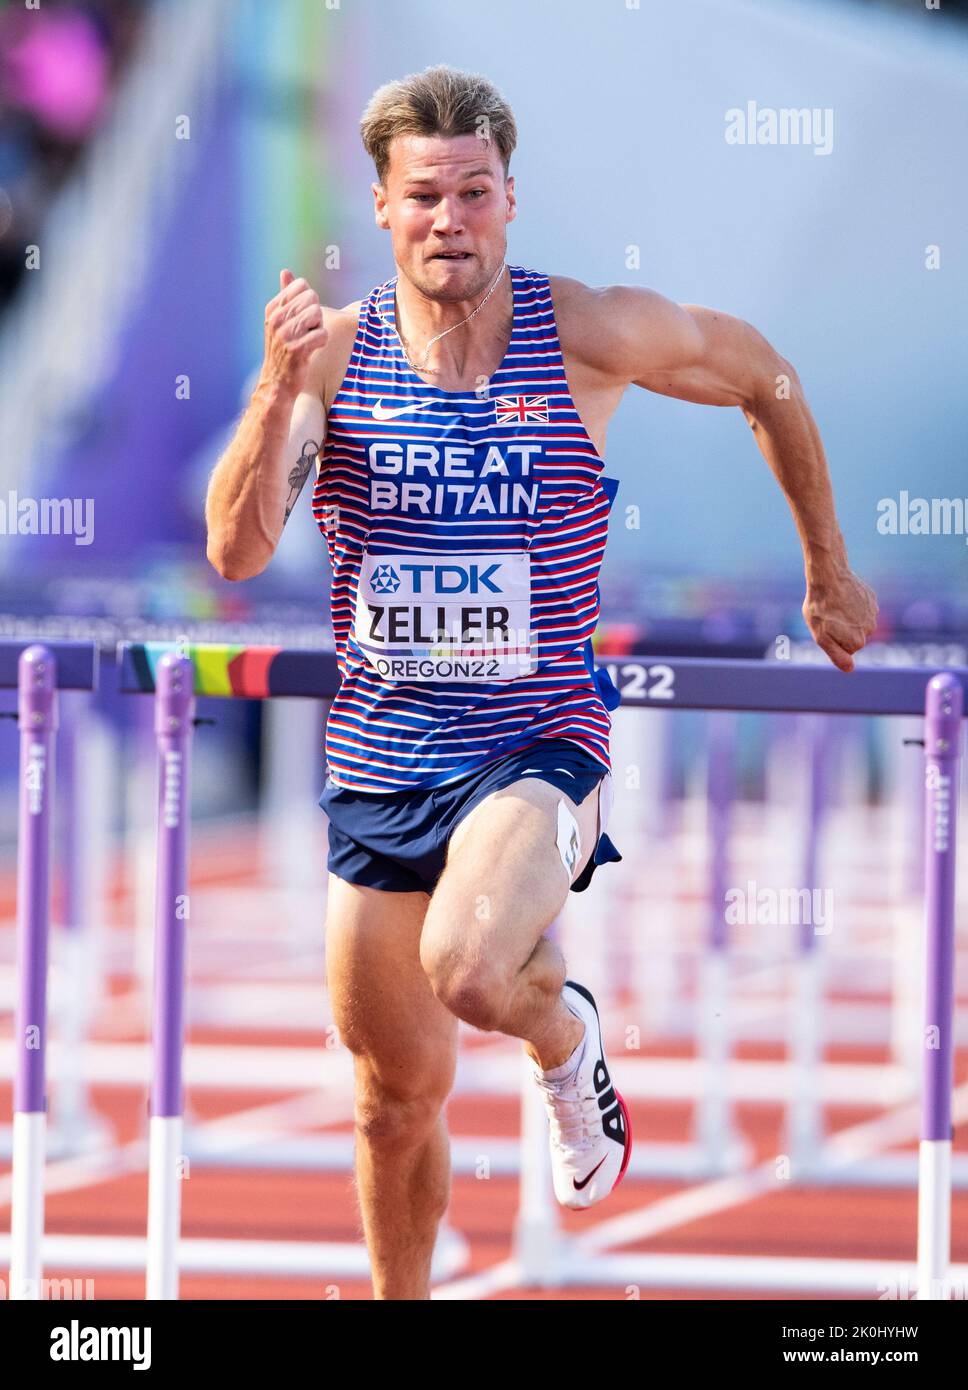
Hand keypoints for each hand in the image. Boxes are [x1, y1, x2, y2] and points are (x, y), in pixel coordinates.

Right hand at [261, 268, 328, 395]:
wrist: (277, 382)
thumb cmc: (283, 349)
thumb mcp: (280, 320)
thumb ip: (285, 295)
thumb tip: (286, 271)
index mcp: (273, 308)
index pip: (302, 286)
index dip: (309, 301)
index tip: (301, 318)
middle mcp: (276, 319)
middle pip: (312, 299)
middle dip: (316, 315)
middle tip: (306, 332)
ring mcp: (285, 334)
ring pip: (317, 314)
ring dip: (318, 328)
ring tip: (307, 341)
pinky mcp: (296, 350)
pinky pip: (322, 334)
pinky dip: (321, 341)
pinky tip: (311, 350)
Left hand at [802, 565, 878, 672]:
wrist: (829, 577)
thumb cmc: (820, 608)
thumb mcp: (821, 636)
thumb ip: (836, 655)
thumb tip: (850, 669)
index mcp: (857, 642)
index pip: (846, 650)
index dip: (833, 640)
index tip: (826, 628)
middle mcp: (870, 630)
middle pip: (854, 637)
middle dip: (842, 629)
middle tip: (829, 616)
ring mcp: (873, 614)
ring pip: (858, 622)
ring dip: (848, 616)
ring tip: (835, 605)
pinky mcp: (872, 600)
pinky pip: (861, 608)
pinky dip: (853, 604)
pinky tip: (843, 596)